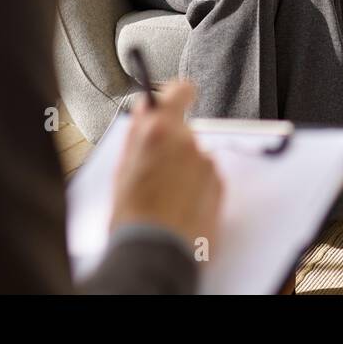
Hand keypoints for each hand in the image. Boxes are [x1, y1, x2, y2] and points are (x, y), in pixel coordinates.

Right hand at [110, 81, 222, 252]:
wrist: (154, 252)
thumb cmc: (132, 216)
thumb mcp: (122, 167)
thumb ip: (138, 132)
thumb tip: (145, 109)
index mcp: (160, 131)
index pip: (180, 91)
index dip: (177, 94)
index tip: (176, 97)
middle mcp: (189, 142)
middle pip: (184, 133)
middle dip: (173, 147)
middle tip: (155, 172)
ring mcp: (207, 164)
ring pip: (196, 158)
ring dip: (185, 171)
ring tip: (165, 197)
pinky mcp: (220, 186)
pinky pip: (207, 179)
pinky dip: (196, 188)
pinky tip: (178, 207)